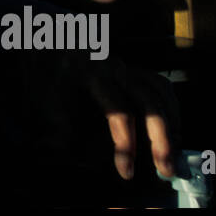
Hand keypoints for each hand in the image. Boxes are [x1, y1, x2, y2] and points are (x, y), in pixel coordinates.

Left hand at [12, 50, 179, 181]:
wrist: (46, 43)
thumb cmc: (45, 76)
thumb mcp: (44, 99)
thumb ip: (57, 127)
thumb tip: (70, 153)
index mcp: (92, 75)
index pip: (119, 112)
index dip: (125, 144)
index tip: (126, 172)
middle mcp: (115, 68)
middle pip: (149, 102)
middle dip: (160, 139)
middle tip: (165, 170)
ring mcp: (126, 66)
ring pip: (160, 92)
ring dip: (171, 125)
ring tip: (172, 154)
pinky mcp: (131, 69)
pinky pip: (160, 85)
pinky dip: (171, 109)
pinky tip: (171, 131)